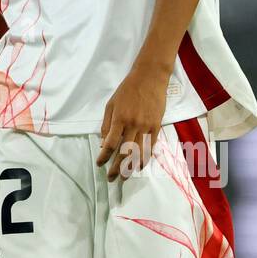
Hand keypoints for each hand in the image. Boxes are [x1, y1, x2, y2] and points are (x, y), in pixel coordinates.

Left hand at [96, 64, 169, 181]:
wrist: (150, 78)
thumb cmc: (127, 90)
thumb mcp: (111, 104)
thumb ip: (107, 124)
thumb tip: (104, 144)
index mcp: (119, 118)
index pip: (110, 143)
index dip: (104, 156)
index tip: (99, 164)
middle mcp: (133, 124)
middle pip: (125, 152)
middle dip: (117, 168)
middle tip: (111, 178)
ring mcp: (146, 126)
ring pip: (139, 152)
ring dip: (131, 168)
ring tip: (125, 177)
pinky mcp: (157, 126)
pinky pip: (151, 146)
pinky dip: (145, 158)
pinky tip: (139, 166)